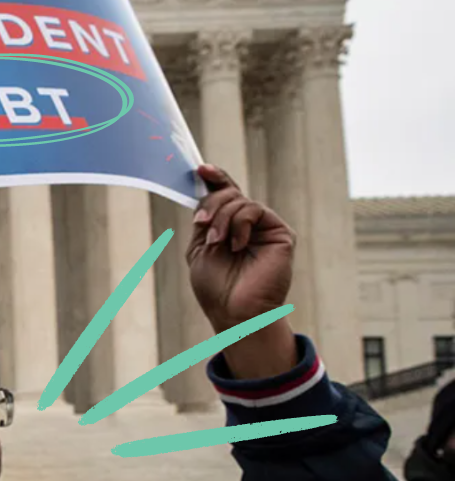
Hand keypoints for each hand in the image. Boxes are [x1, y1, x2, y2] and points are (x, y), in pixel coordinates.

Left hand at [187, 165, 297, 377]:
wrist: (233, 311)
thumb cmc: (215, 286)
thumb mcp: (200, 247)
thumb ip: (205, 219)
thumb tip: (205, 189)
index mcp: (229, 227)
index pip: (225, 195)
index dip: (215, 179)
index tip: (200, 169)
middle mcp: (249, 225)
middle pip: (229, 193)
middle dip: (211, 204)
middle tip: (202, 225)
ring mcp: (266, 228)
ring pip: (239, 201)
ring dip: (221, 219)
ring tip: (218, 243)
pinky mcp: (281, 234)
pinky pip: (255, 210)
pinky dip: (239, 224)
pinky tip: (236, 244)